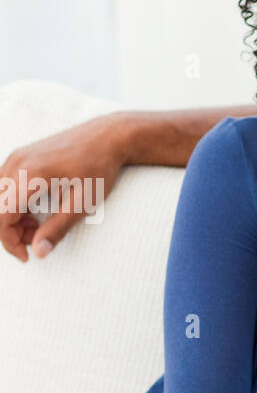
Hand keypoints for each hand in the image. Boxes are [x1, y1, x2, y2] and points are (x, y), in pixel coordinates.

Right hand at [0, 112, 129, 260]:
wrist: (108, 136)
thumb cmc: (100, 168)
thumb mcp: (84, 202)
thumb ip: (59, 228)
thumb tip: (39, 252)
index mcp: (31, 174)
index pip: (1, 215)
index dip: (9, 241)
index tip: (28, 256)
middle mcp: (18, 162)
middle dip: (12, 231)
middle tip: (38, 240)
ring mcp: (17, 156)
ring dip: (13, 218)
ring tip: (39, 226)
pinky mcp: (22, 156)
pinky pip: (6, 185)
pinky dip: (14, 203)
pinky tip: (36, 210)